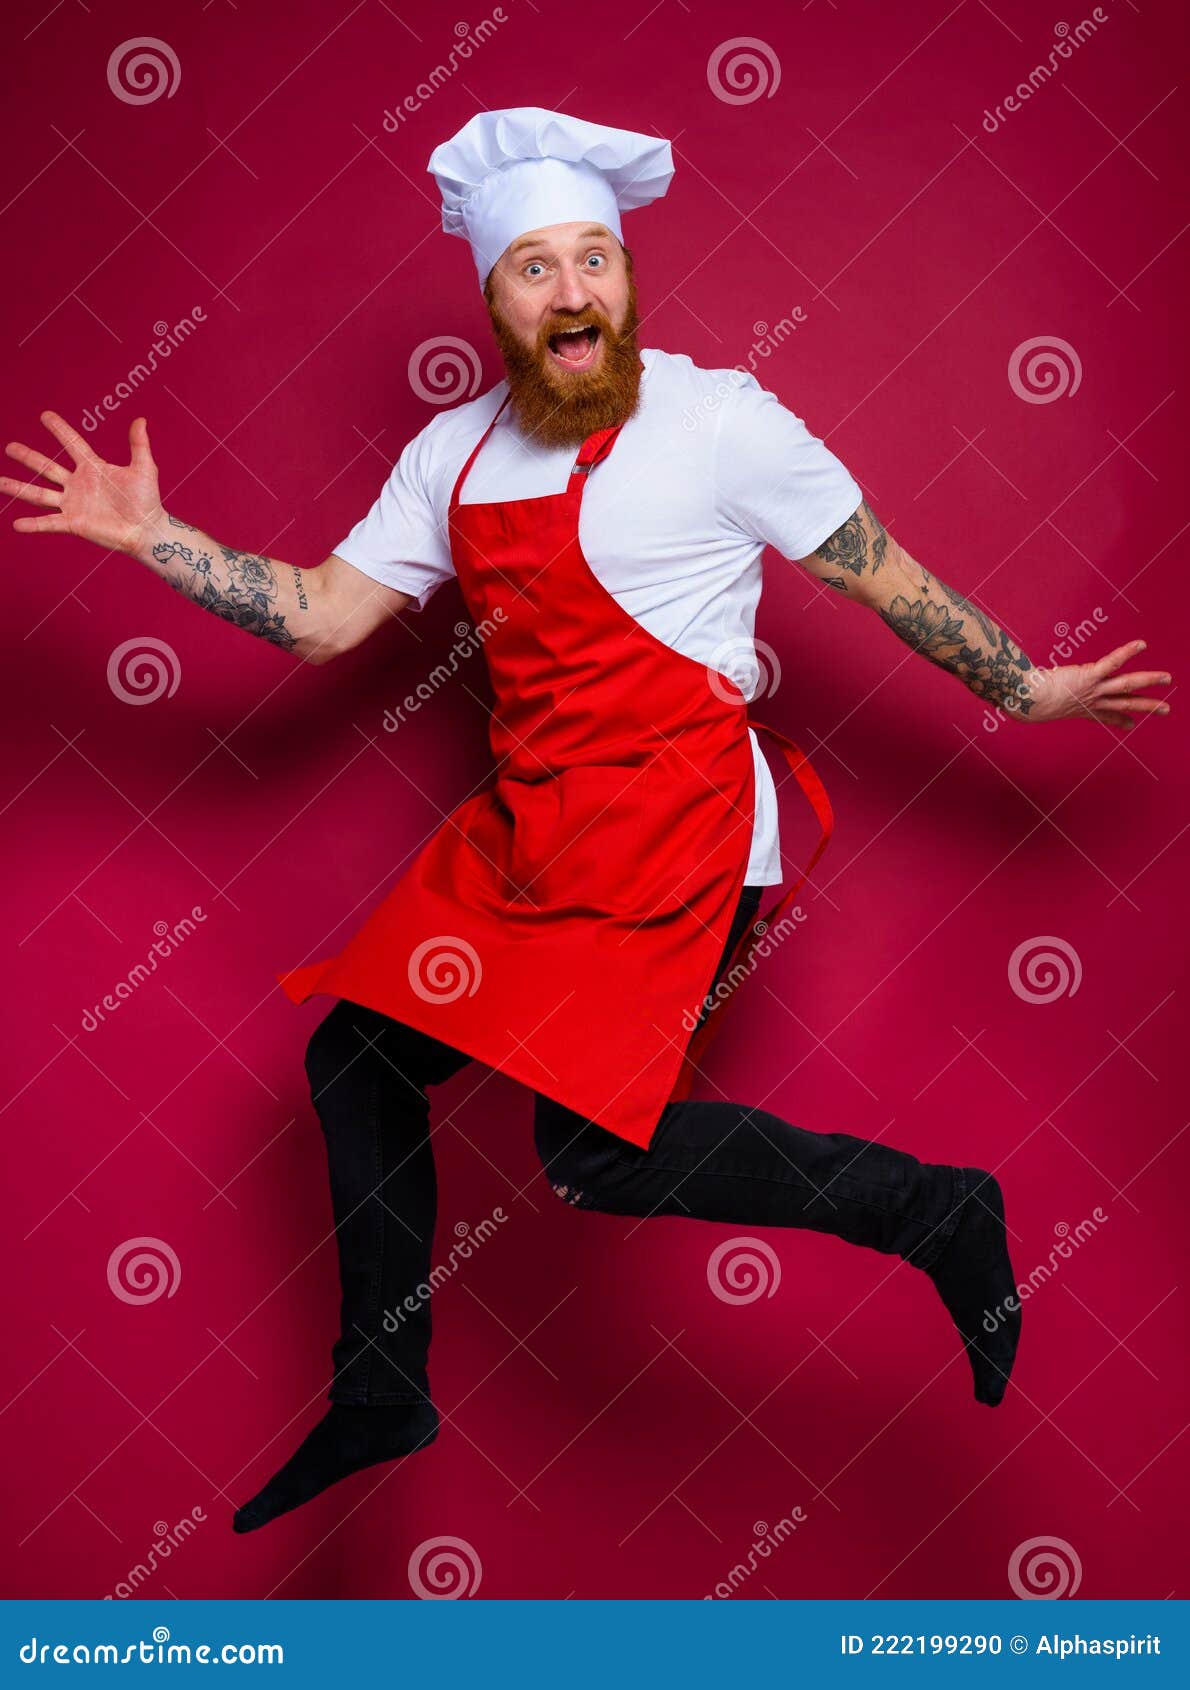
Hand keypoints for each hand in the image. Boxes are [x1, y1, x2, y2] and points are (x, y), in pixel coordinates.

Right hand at [2, 412, 162, 555]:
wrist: (147, 529)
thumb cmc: (147, 501)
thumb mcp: (144, 468)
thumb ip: (138, 444)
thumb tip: (140, 419)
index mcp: (93, 469)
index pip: (72, 444)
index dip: (59, 430)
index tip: (45, 415)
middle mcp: (78, 485)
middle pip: (47, 468)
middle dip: (28, 457)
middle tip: (10, 447)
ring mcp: (74, 504)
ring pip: (40, 494)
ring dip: (18, 488)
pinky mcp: (74, 523)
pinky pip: (49, 523)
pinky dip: (33, 525)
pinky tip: (16, 524)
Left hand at [1019, 639, 1172, 728]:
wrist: (1025, 701)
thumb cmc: (1024, 702)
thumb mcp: (1032, 707)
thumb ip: (1033, 701)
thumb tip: (1016, 701)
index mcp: (1078, 709)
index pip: (1103, 717)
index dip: (1118, 721)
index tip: (1130, 726)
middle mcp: (1090, 701)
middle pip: (1124, 704)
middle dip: (1146, 706)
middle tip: (1166, 710)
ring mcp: (1092, 690)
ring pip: (1127, 685)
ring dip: (1149, 681)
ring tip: (1167, 678)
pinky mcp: (1088, 676)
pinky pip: (1112, 663)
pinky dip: (1126, 652)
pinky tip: (1141, 645)